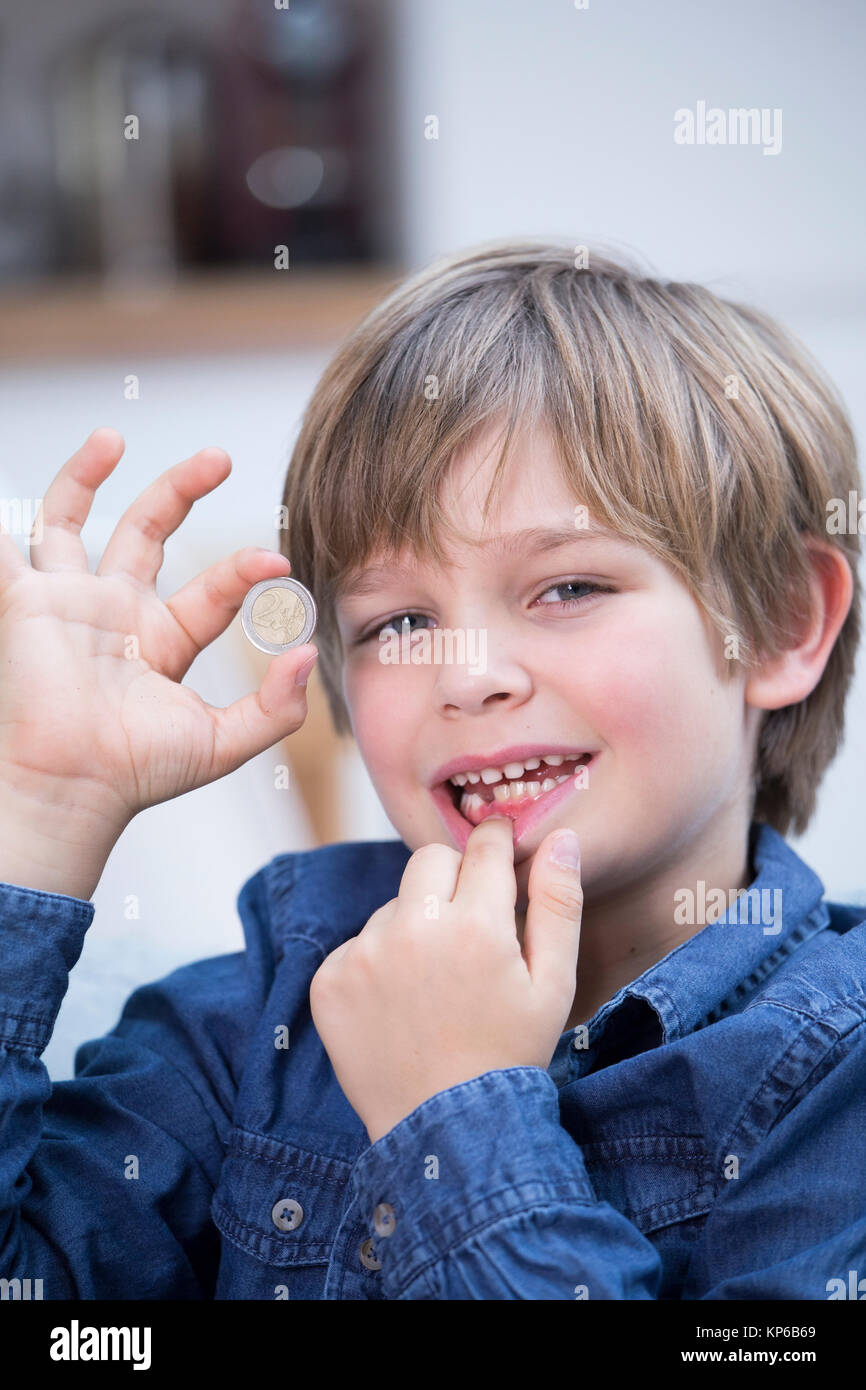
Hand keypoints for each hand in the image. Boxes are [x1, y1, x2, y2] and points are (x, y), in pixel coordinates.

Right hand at [0, 428, 316, 829]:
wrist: (73, 789)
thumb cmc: (138, 772)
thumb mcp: (222, 743)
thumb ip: (275, 707)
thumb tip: (308, 655)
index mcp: (162, 638)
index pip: (211, 587)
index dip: (244, 571)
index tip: (277, 565)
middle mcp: (115, 611)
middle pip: (147, 531)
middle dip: (181, 490)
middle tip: (220, 457)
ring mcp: (68, 603)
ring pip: (70, 523)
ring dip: (86, 476)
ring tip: (113, 437)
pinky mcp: (25, 604)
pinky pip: (8, 552)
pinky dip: (3, 527)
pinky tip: (8, 502)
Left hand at [309, 815, 582, 1143]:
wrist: (447, 1131)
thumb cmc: (511, 1053)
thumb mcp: (553, 983)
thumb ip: (558, 902)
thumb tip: (560, 838)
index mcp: (475, 924)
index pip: (482, 846)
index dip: (495, 841)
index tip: (498, 845)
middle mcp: (412, 929)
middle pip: (429, 861)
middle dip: (452, 878)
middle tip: (469, 924)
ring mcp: (364, 955)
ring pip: (393, 906)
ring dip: (414, 926)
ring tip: (435, 984)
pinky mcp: (329, 981)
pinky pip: (357, 945)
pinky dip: (377, 964)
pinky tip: (401, 1005)